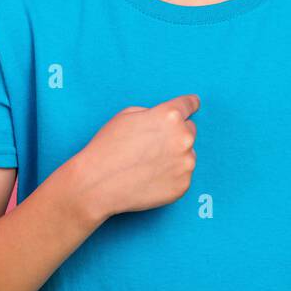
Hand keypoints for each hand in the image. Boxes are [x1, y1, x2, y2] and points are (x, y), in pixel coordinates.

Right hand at [74, 94, 199, 221]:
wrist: (97, 184)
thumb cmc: (108, 147)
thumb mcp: (126, 116)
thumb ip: (153, 113)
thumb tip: (167, 120)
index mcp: (170, 116)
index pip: (189, 104)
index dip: (190, 104)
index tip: (193, 104)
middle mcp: (183, 138)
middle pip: (190, 130)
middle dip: (176, 134)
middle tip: (153, 145)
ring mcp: (185, 164)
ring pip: (187, 154)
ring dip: (175, 156)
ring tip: (148, 164)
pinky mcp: (183, 186)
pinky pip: (182, 175)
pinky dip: (171, 176)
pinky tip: (150, 178)